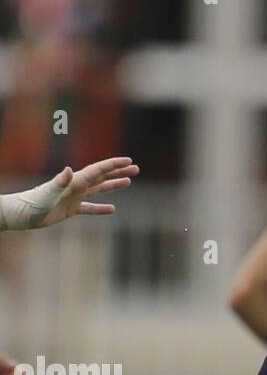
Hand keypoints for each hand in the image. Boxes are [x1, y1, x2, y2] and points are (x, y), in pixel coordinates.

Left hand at [3, 157, 138, 230]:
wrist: (23, 213)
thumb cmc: (35, 202)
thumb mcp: (49, 192)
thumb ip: (60, 181)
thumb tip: (70, 170)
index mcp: (75, 181)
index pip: (99, 170)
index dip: (114, 165)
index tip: (128, 161)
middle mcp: (77, 186)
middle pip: (103, 177)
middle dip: (119, 172)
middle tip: (135, 168)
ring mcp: (74, 197)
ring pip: (99, 189)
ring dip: (113, 185)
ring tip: (129, 182)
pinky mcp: (71, 208)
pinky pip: (90, 207)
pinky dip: (101, 208)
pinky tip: (112, 209)